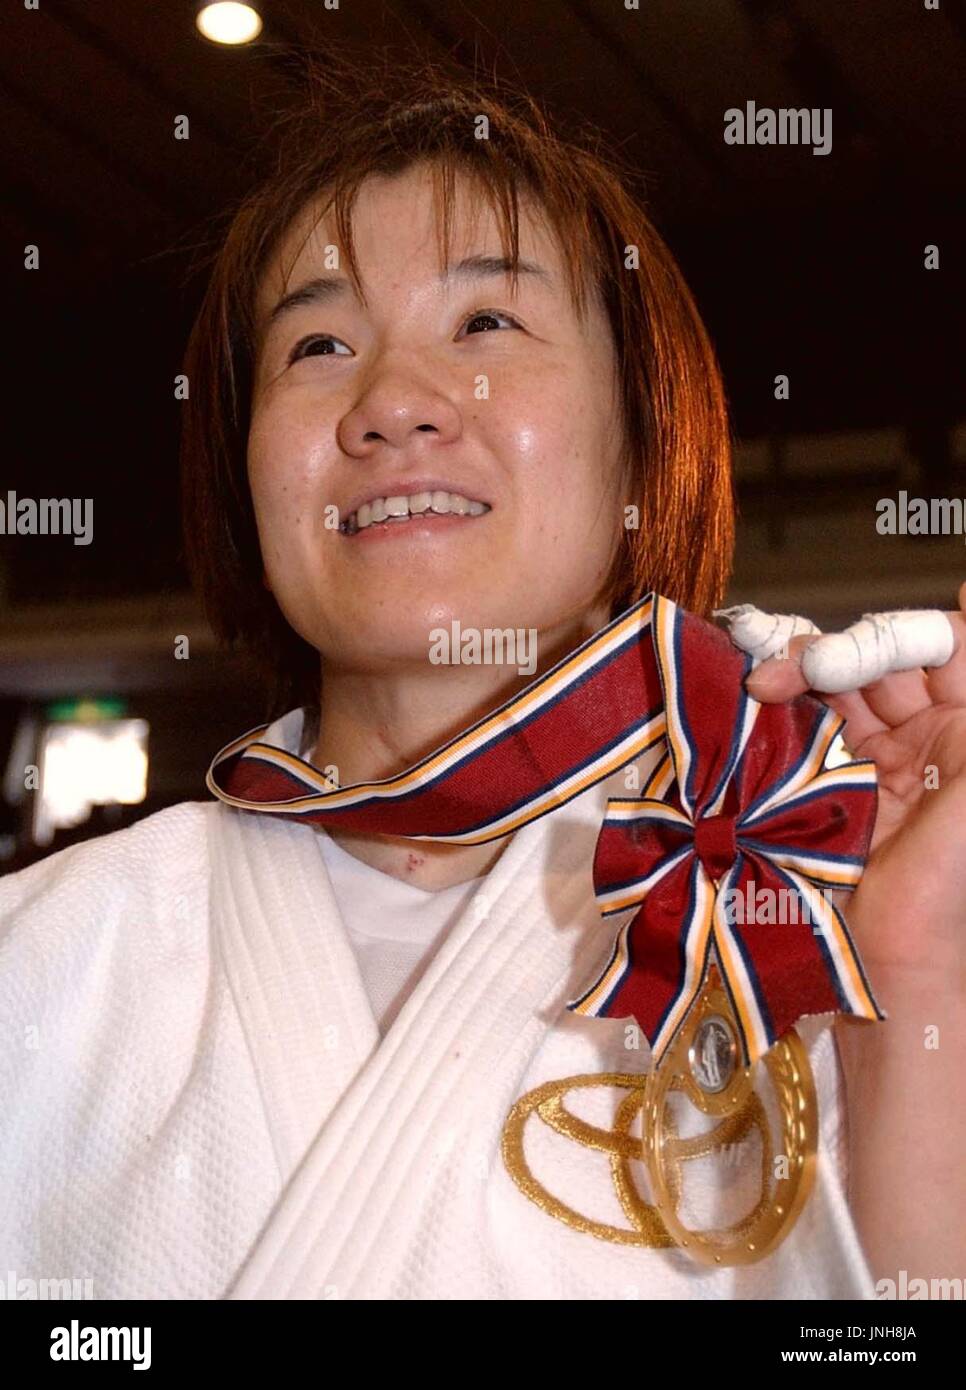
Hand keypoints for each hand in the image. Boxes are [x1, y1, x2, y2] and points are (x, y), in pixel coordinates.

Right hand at [744, 582, 965, 985]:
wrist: (895, 969)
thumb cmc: (953, 886)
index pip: (936, 648)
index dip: (890, 637)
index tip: (843, 655)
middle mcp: (927, 738)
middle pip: (877, 663)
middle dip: (830, 654)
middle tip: (783, 669)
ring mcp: (874, 761)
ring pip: (833, 691)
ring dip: (794, 678)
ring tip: (758, 684)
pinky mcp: (828, 788)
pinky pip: (803, 731)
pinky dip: (776, 714)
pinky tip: (754, 709)